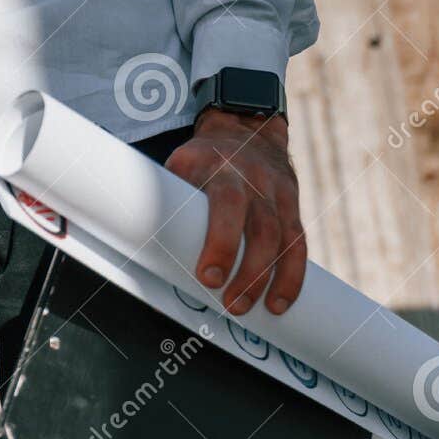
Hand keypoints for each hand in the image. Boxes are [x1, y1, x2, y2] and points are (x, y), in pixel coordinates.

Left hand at [165, 108, 305, 316]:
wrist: (246, 129)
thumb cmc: (203, 157)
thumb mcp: (182, 163)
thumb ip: (172, 196)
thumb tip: (140, 239)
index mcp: (221, 168)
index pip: (227, 206)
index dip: (221, 243)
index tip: (208, 277)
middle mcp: (255, 181)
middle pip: (261, 229)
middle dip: (249, 272)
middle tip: (230, 304)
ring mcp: (277, 194)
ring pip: (283, 240)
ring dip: (271, 280)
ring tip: (255, 309)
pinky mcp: (292, 206)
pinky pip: (298, 244)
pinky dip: (292, 275)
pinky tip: (280, 301)